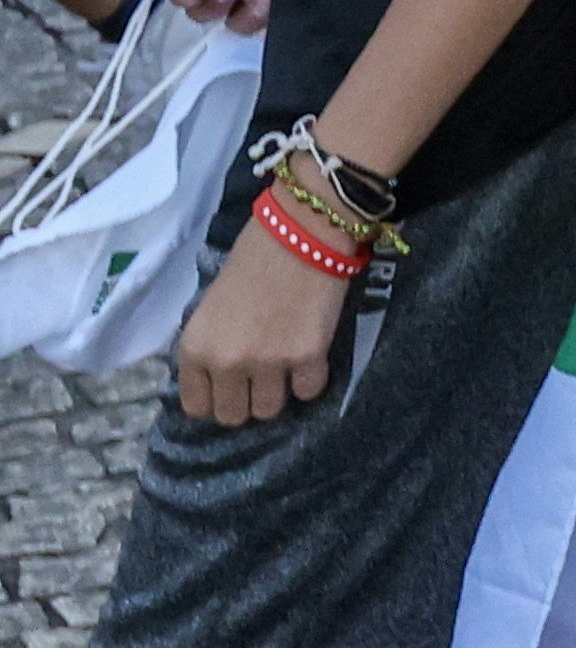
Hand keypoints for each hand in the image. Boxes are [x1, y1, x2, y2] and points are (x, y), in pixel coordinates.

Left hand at [178, 212, 344, 427]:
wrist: (300, 232)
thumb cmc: (251, 261)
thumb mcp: (211, 308)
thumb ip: (211, 347)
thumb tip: (220, 378)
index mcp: (194, 349)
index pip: (197, 407)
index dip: (215, 398)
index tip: (229, 386)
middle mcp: (226, 362)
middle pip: (233, 415)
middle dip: (246, 399)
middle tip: (260, 377)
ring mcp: (268, 363)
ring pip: (269, 410)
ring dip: (278, 392)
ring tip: (286, 366)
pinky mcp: (308, 357)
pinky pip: (308, 391)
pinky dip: (310, 378)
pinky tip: (310, 355)